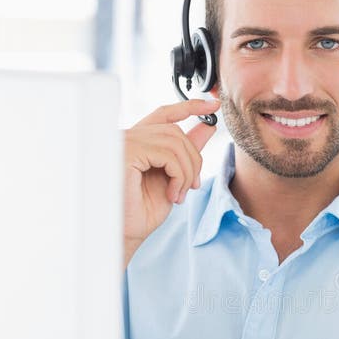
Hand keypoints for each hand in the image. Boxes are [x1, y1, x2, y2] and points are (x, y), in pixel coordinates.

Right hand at [123, 98, 219, 265]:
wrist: (127, 233)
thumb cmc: (143, 210)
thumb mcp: (173, 177)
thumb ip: (186, 152)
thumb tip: (207, 128)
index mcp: (137, 140)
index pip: (165, 114)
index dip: (189, 106)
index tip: (213, 105)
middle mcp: (128, 136)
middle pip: (175, 132)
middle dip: (193, 159)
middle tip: (194, 186)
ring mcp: (125, 142)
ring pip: (174, 142)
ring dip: (187, 171)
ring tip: (181, 193)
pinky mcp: (127, 152)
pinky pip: (167, 154)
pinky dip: (179, 175)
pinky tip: (173, 194)